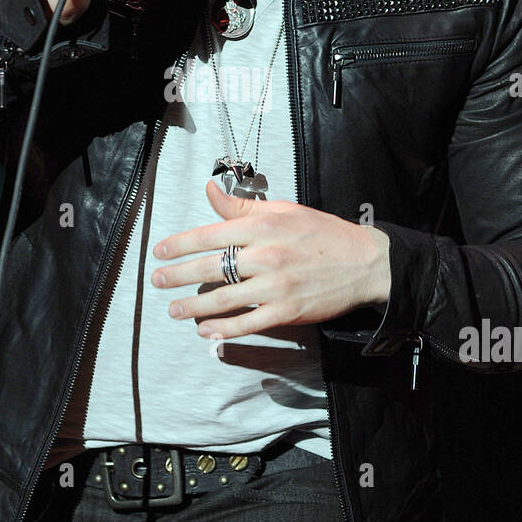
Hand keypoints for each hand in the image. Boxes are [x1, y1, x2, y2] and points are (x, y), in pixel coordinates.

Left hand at [151, 179, 391, 341]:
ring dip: (194, 307)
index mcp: (264, 227)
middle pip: (211, 268)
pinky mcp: (287, 312)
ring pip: (224, 298)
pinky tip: (206, 331)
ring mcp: (276, 286)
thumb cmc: (322, 233)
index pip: (211, 234)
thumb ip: (243, 207)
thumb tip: (210, 190)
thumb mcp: (284, 210)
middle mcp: (266, 255)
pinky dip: (224, 330)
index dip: (181, 244)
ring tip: (174, 311)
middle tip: (157, 281)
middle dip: (178, 276)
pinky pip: (248, 323)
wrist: (365, 262)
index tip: (160, 251)